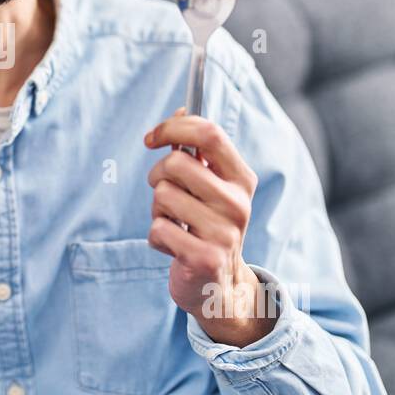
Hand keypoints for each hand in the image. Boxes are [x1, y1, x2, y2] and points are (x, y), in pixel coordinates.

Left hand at [144, 107, 274, 346]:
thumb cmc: (208, 226)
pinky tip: (174, 247)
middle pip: (176, 162)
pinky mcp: (204, 258)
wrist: (219, 286)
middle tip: (166, 195)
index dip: (174, 127)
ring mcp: (224, 232)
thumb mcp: (211, 186)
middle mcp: (238, 203)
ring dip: (158, 210)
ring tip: (175, 224)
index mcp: (242, 178)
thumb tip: (182, 109)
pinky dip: (157, 238)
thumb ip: (197, 151)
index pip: (209, 133)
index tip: (151, 137)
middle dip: (158, 176)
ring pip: (162, 195)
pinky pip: (157, 228)